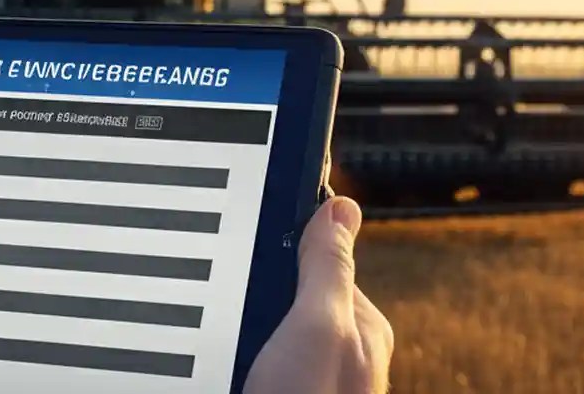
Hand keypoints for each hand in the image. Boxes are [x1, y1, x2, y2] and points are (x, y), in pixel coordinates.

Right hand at [243, 195, 393, 393]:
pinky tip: (223, 360)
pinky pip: (247, 355)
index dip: (283, 247)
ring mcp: (307, 372)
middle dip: (253, 294)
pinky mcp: (277, 386)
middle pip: (285, 292)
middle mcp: (338, 348)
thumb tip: (343, 207)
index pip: (318, 260)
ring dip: (235, 327)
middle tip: (233, 309)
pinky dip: (229, 353)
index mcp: (360, 323)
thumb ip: (329, 268)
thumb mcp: (319, 327)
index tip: (250, 234)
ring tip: (225, 339)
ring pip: (261, 326)